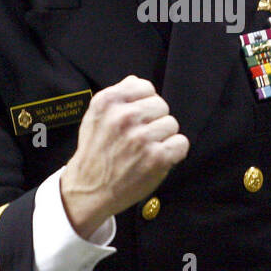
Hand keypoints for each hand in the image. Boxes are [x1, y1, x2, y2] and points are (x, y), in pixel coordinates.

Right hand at [60, 75, 188, 236]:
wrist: (89, 189)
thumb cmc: (95, 152)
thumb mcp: (95, 116)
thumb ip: (117, 96)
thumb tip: (137, 81)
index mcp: (108, 101)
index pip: (146, 87)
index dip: (144, 103)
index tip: (137, 118)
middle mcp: (124, 117)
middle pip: (161, 105)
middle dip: (154, 120)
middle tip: (140, 137)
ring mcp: (141, 138)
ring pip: (172, 124)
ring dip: (163, 137)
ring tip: (146, 149)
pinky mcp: (156, 157)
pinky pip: (181, 143)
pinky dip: (174, 152)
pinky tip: (158, 157)